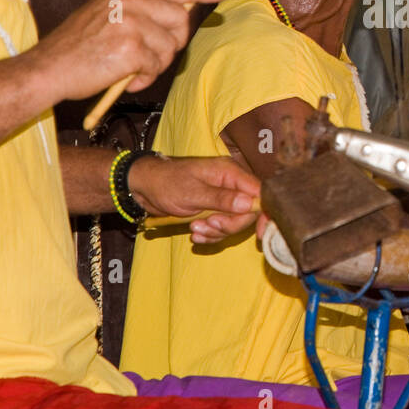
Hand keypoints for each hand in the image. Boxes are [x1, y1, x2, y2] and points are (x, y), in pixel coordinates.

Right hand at [31, 0, 226, 101]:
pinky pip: (156, 66)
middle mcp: (128, 1)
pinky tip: (126, 81)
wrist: (47, 70)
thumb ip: (137, 13)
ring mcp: (130, 23)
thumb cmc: (75, 50)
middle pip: (179, 18)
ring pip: (170, 46)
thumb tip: (175, 19)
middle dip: (174, 43)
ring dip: (156, 65)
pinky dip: (145, 79)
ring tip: (131, 71)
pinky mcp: (131, 48)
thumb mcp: (104, 16)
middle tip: (154, 59)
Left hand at [127, 155, 263, 244]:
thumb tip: (251, 204)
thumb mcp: (193, 193)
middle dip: (229, 224)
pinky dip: (209, 235)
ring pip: (234, 223)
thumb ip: (223, 199)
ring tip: (194, 229)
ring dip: (215, 231)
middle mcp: (230, 185)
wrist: (144, 188)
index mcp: (230, 173)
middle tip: (208, 225)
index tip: (261, 232)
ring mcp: (222, 199)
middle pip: (248, 212)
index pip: (260, 192)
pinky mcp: (213, 211)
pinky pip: (221, 228)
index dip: (264, 212)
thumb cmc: (166, 183)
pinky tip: (194, 234)